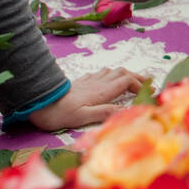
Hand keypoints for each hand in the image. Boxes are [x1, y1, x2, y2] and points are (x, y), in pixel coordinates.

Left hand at [27, 67, 144, 130]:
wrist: (38, 103)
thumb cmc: (60, 114)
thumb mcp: (84, 117)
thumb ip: (106, 112)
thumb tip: (128, 110)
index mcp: (101, 92)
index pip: (127, 82)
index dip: (140, 84)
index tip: (149, 91)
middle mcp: (97, 83)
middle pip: (122, 73)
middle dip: (137, 77)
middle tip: (146, 84)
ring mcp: (88, 81)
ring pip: (111, 71)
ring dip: (124, 74)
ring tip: (131, 81)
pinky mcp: (80, 83)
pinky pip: (99, 74)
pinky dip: (110, 75)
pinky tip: (107, 81)